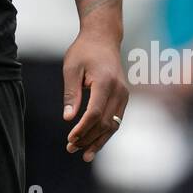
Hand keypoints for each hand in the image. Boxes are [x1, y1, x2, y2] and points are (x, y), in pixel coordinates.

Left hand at [62, 29, 129, 161]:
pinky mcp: (124, 97)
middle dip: (88, 138)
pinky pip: (116, 119)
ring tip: (84, 154)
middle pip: (105, 123)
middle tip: (71, 149)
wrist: (103, 38)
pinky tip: (94, 142)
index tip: (70, 139)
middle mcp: (119, 90)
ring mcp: (124, 94)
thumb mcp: (71, 68)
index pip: (95, 113)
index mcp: (105, 81)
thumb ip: (71, 93)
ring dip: (98, 140)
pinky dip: (105, 133)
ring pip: (114, 125)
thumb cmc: (84, 51)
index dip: (83, 129)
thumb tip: (68, 118)